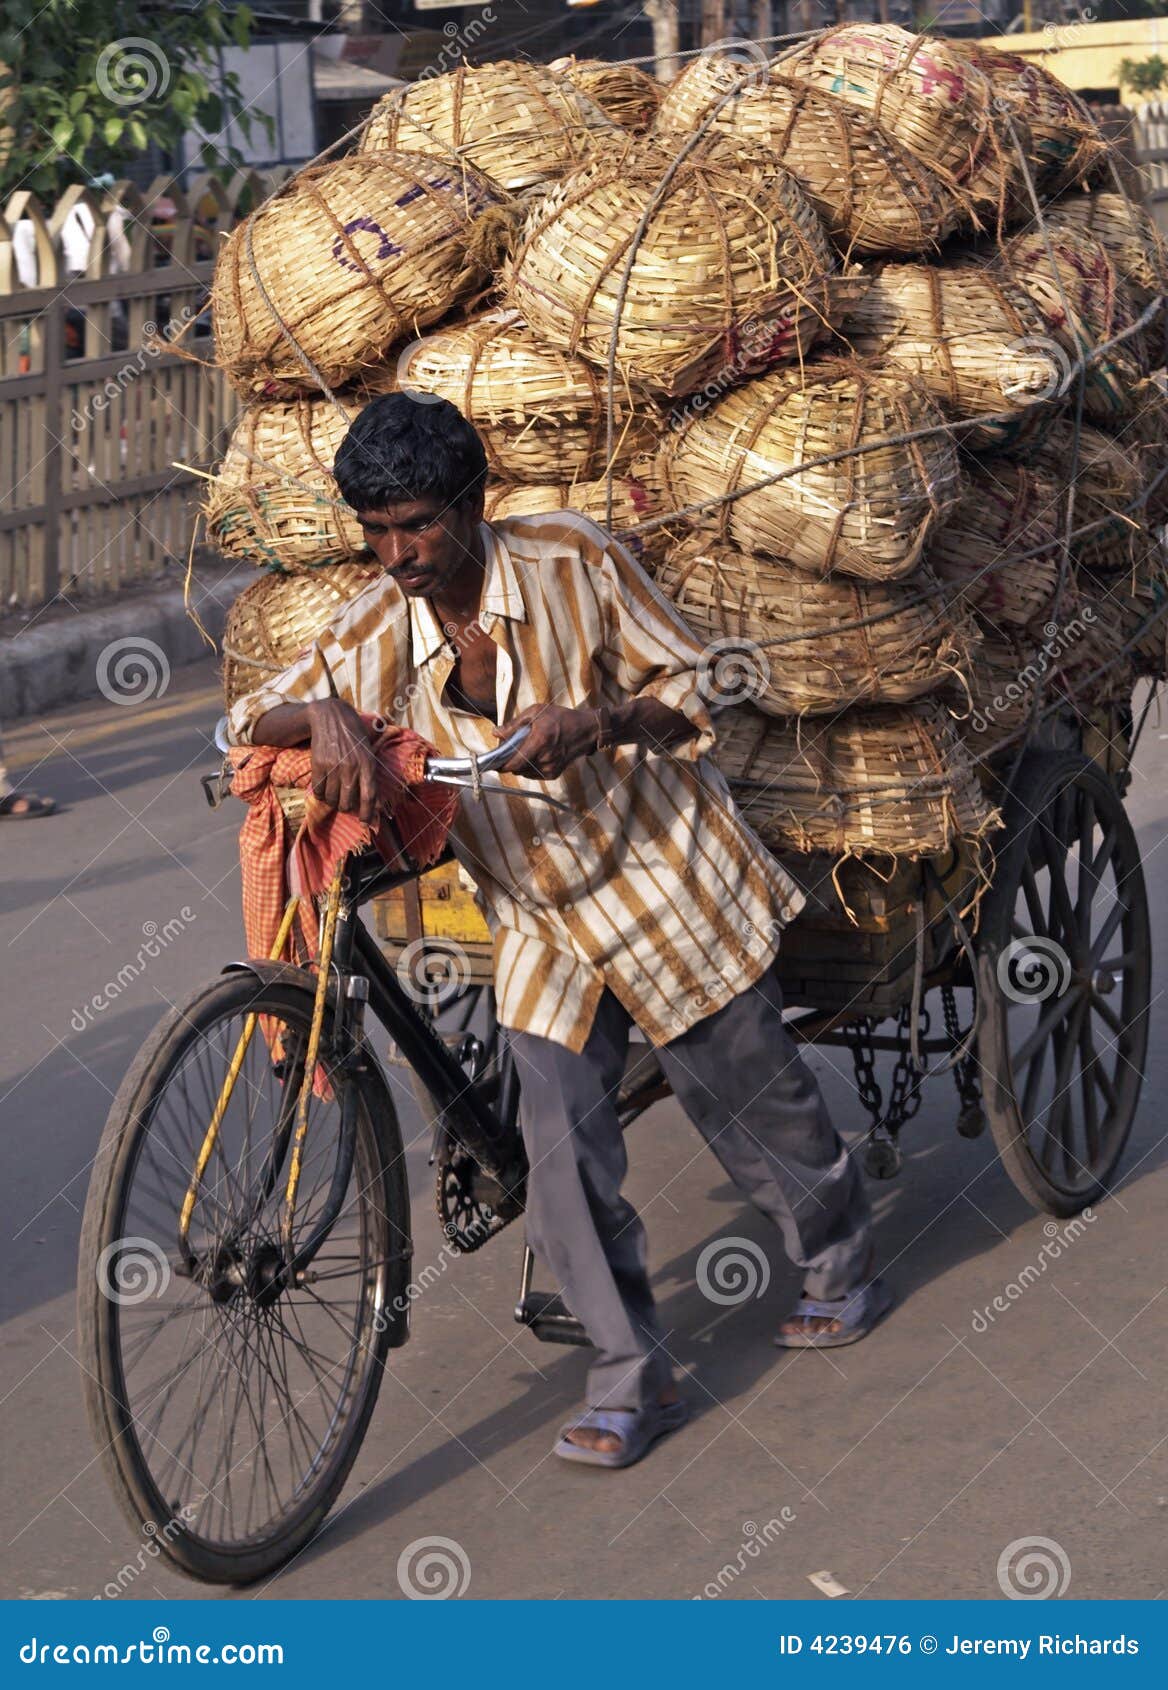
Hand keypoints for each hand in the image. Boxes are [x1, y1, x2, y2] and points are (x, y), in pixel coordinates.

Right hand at [307, 699, 379, 822]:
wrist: (331, 717)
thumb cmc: (354, 736)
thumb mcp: (368, 753)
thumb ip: (371, 777)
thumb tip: (376, 805)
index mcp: (368, 764)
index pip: (369, 796)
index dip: (367, 813)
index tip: (365, 823)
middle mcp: (351, 767)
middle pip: (347, 802)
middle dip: (346, 808)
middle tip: (345, 803)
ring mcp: (334, 766)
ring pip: (332, 799)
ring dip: (333, 802)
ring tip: (334, 795)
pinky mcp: (318, 764)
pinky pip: (319, 790)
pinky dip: (321, 794)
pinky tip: (324, 788)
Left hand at [491, 703, 598, 779]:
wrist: (585, 730)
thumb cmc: (560, 718)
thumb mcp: (536, 712)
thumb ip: (514, 725)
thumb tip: (495, 733)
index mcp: (539, 741)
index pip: (513, 763)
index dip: (501, 765)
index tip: (494, 761)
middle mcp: (545, 758)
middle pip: (516, 769)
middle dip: (509, 761)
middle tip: (509, 750)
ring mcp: (550, 768)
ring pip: (524, 772)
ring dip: (520, 764)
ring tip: (526, 749)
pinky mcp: (554, 773)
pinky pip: (533, 774)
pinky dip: (529, 766)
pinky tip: (536, 754)